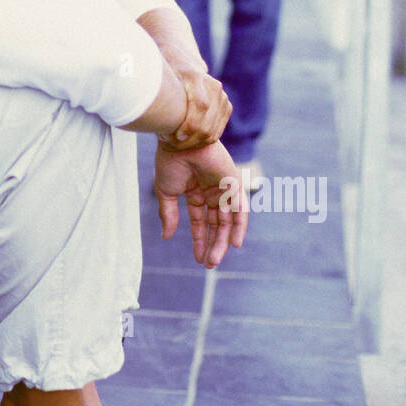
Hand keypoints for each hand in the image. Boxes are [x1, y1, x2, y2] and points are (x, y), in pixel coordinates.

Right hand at [154, 141, 247, 268]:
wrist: (181, 140)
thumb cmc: (171, 161)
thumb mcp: (166, 192)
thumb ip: (169, 214)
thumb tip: (166, 236)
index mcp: (195, 192)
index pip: (201, 221)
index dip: (200, 239)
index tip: (198, 258)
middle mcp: (211, 192)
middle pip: (216, 224)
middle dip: (212, 244)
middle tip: (208, 264)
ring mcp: (224, 188)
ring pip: (227, 221)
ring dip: (223, 241)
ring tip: (215, 259)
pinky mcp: (234, 183)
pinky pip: (240, 209)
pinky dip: (239, 226)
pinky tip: (234, 243)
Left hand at [155, 55, 230, 149]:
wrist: (182, 62)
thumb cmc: (164, 75)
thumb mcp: (157, 79)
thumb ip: (156, 95)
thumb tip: (150, 117)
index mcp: (194, 77)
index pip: (200, 105)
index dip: (189, 125)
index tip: (175, 136)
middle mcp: (212, 86)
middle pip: (207, 123)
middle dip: (189, 140)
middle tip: (171, 145)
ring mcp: (222, 96)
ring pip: (212, 131)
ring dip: (194, 143)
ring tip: (176, 143)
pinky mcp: (226, 106)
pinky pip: (216, 132)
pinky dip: (202, 141)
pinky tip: (187, 141)